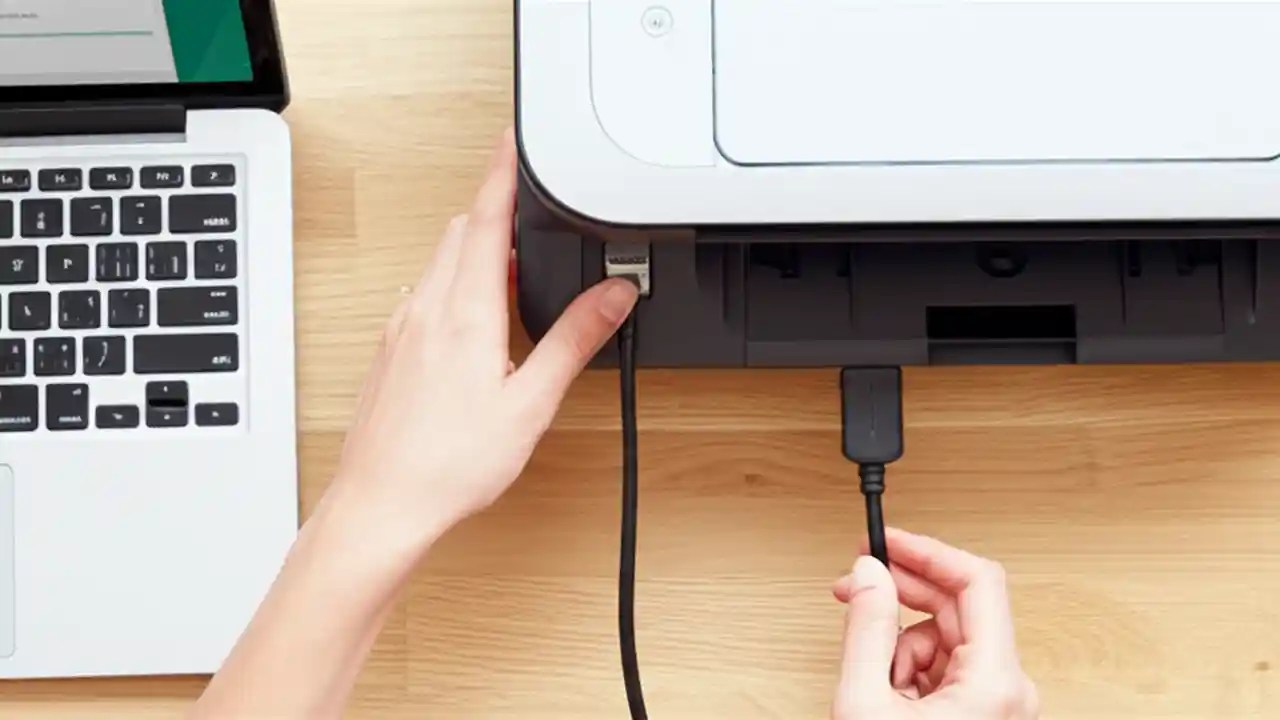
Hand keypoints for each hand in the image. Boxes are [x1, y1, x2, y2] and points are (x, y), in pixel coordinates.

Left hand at [328, 128, 639, 545]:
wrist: (381, 505)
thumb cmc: (448, 463)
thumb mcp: (530, 403)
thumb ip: (574, 341)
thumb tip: (612, 297)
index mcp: (464, 313)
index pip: (483, 218)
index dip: (502, 172)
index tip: (513, 140)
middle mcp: (424, 309)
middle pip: (459, 232)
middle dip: (495, 214)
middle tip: (531, 216)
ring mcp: (400, 328)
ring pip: (439, 262)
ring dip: (475, 251)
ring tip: (513, 275)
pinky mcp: (388, 349)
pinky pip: (423, 293)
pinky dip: (453, 284)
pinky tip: (474, 323)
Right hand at [831, 528, 1038, 719]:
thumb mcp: (865, 701)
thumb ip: (867, 630)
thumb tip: (870, 572)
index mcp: (995, 681)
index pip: (977, 581)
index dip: (927, 552)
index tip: (889, 540)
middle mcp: (1009, 688)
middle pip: (958, 606)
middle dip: (902, 592)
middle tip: (859, 580)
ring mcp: (998, 701)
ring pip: (946, 636)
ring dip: (900, 643)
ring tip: (872, 674)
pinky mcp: (982, 711)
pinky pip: (946, 665)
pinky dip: (909, 667)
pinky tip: (887, 689)